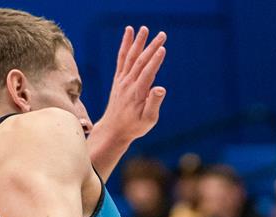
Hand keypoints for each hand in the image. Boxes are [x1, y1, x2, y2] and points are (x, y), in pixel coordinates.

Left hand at [95, 26, 167, 146]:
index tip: (162, 48)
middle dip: (151, 47)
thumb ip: (154, 103)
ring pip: (131, 57)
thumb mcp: (148, 120)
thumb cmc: (134, 126)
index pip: (147, 73)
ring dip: (138, 42)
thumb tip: (160, 89)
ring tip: (144, 28)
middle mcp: (128, 83)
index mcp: (137, 93)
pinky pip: (122, 58)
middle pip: (141, 61)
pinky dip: (125, 45)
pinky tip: (129, 33)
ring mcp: (122, 80)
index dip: (155, 60)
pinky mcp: (119, 78)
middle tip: (162, 34)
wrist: (114, 129)